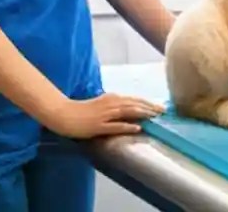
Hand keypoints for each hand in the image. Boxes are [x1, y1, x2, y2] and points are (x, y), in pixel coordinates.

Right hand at [44, 92, 166, 138]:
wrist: (63, 114)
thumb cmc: (81, 110)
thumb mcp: (101, 105)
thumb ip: (114, 106)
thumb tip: (129, 110)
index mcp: (111, 98)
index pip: (134, 99)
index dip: (148, 103)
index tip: (160, 107)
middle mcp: (110, 104)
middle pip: (134, 104)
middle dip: (150, 107)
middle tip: (164, 111)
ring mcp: (104, 115)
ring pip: (127, 112)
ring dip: (143, 114)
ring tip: (156, 117)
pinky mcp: (98, 125)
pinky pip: (115, 126)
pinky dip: (127, 126)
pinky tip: (137, 128)